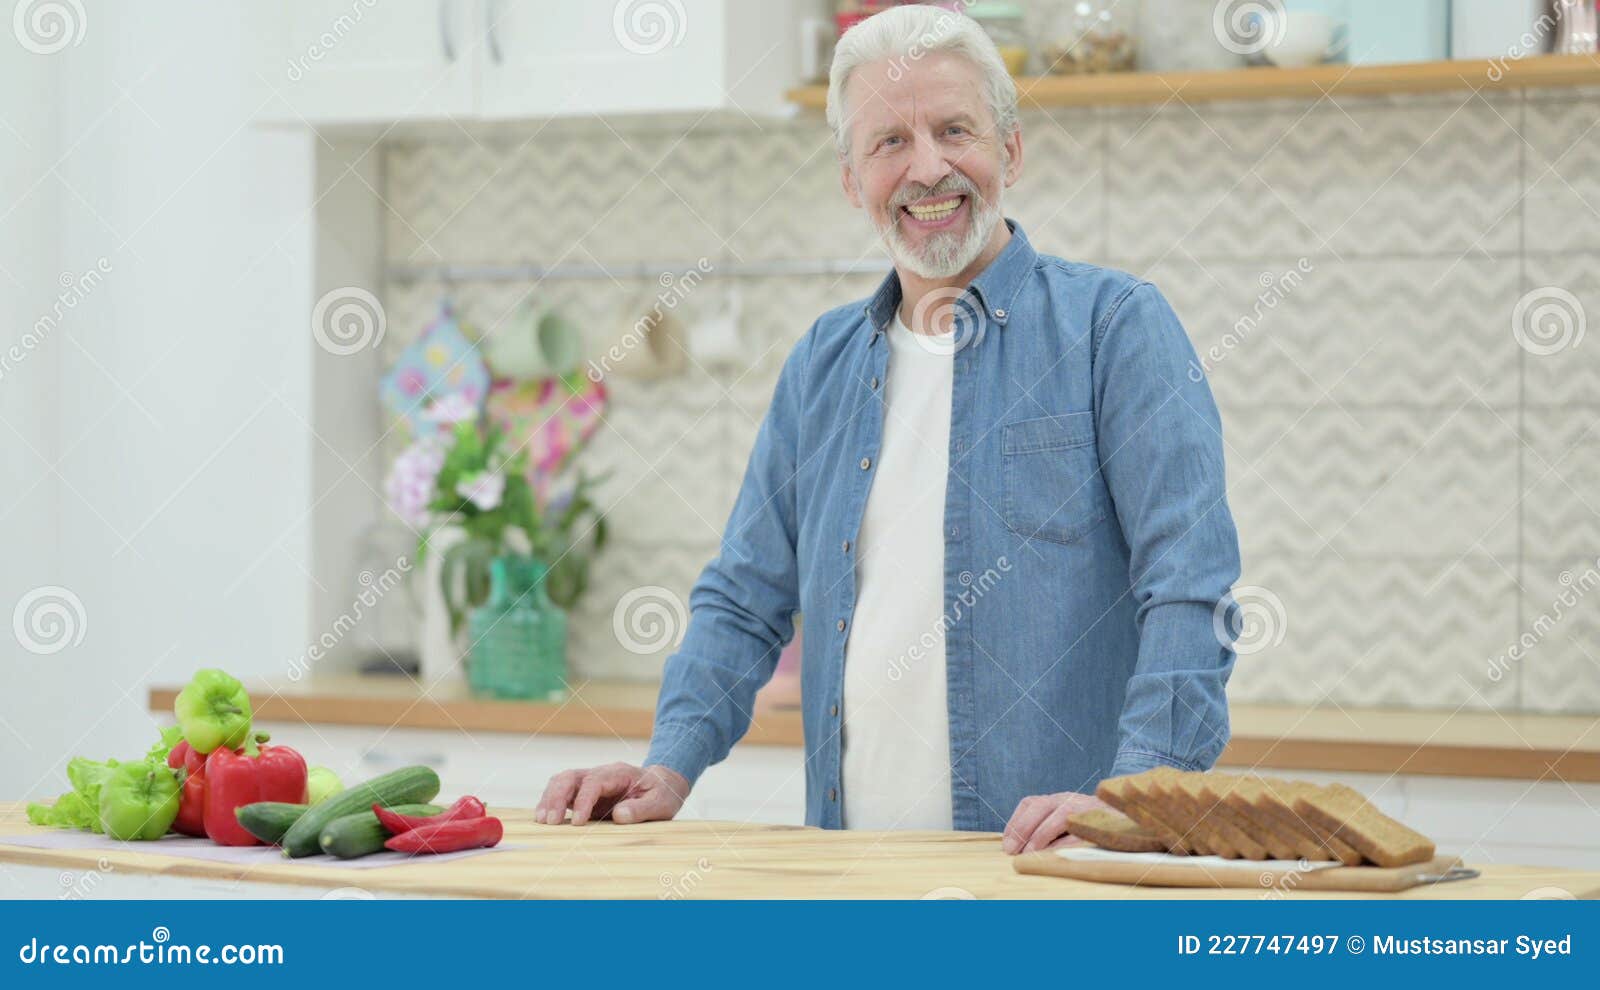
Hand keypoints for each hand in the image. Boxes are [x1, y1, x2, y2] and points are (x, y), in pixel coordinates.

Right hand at [534, 762, 689, 825]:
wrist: (661, 785)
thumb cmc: (662, 794)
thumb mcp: (662, 802)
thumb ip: (643, 808)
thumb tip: (619, 816)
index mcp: (619, 773)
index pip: (595, 782)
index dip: (584, 801)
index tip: (578, 822)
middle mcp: (600, 774)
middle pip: (571, 777)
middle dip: (557, 797)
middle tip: (550, 822)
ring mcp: (590, 782)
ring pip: (562, 782)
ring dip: (549, 799)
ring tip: (542, 821)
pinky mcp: (584, 793)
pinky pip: (562, 793)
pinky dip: (550, 803)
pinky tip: (543, 818)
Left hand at [1002, 790, 1108, 853]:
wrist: (1129, 819)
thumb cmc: (1090, 828)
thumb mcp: (1064, 824)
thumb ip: (1043, 830)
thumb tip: (1014, 848)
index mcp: (1058, 799)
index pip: (1030, 803)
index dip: (1015, 822)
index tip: (1007, 845)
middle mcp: (1070, 799)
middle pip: (1041, 806)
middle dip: (1023, 828)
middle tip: (1012, 851)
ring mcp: (1086, 807)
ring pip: (1059, 816)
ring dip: (1041, 836)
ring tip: (1030, 854)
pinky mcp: (1101, 820)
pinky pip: (1081, 831)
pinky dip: (1066, 844)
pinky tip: (1055, 856)